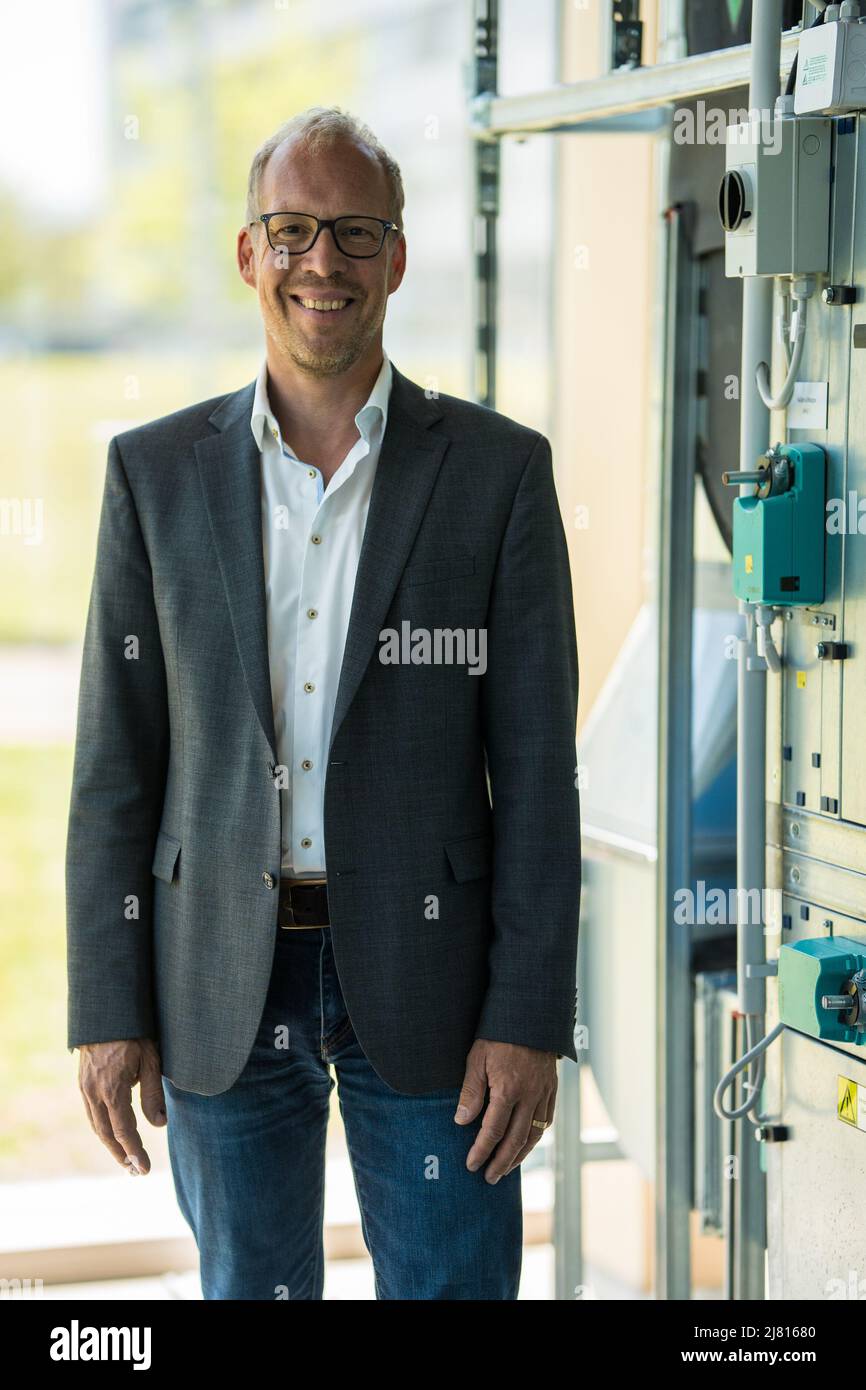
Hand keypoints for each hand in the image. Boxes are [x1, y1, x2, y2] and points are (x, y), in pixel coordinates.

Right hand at [77, 1038, 166, 1175]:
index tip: (143, 1169)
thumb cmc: (134, 1032)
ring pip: (96, 1125)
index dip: (134, 1152)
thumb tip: (159, 1124)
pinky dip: (102, 1129)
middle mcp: (94, 1092)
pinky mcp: (83, 1082)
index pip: (123, 1131)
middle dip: (121, 1155)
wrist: (105, 1012)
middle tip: (134, 1172)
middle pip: (106, 1134)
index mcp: (112, 1089)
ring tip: (125, 1159)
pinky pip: (91, 1113)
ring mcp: (85, 1088)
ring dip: (110, 1145)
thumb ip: (153, 1094)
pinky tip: (112, 1134)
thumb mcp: (150, 1060)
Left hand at [454, 1039, 557, 1182]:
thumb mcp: (477, 1058)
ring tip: (506, 1168)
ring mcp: (543, 1093)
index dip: (481, 1150)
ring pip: (534, 1134)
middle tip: (489, 1178)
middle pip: (516, 1140)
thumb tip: (462, 1121)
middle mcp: (529, 1096)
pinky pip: (546, 1120)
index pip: (493, 1130)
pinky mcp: (552, 1089)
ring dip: (520, 1155)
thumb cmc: (498, 1035)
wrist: (531, 1016)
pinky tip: (526, 1143)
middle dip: (501, 1162)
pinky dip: (536, 1136)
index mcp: (508, 1089)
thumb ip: (471, 1091)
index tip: (471, 1164)